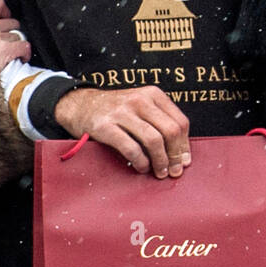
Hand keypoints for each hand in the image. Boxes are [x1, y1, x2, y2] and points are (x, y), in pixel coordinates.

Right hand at [0, 0, 30, 69]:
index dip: (4, 11)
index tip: (3, 18)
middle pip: (12, 22)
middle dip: (11, 31)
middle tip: (7, 40)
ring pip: (18, 35)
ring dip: (16, 44)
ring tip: (12, 51)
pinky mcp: (7, 51)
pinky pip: (24, 46)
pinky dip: (24, 52)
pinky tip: (20, 57)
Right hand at [54, 87, 190, 178]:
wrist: (81, 104)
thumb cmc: (116, 110)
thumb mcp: (141, 105)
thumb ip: (160, 120)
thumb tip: (181, 153)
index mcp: (152, 94)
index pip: (180, 121)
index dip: (184, 145)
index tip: (184, 161)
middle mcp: (139, 100)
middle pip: (170, 131)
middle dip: (176, 155)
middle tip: (174, 171)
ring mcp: (121, 112)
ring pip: (154, 140)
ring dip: (161, 161)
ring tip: (159, 172)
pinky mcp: (105, 126)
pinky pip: (131, 148)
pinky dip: (141, 162)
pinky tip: (142, 167)